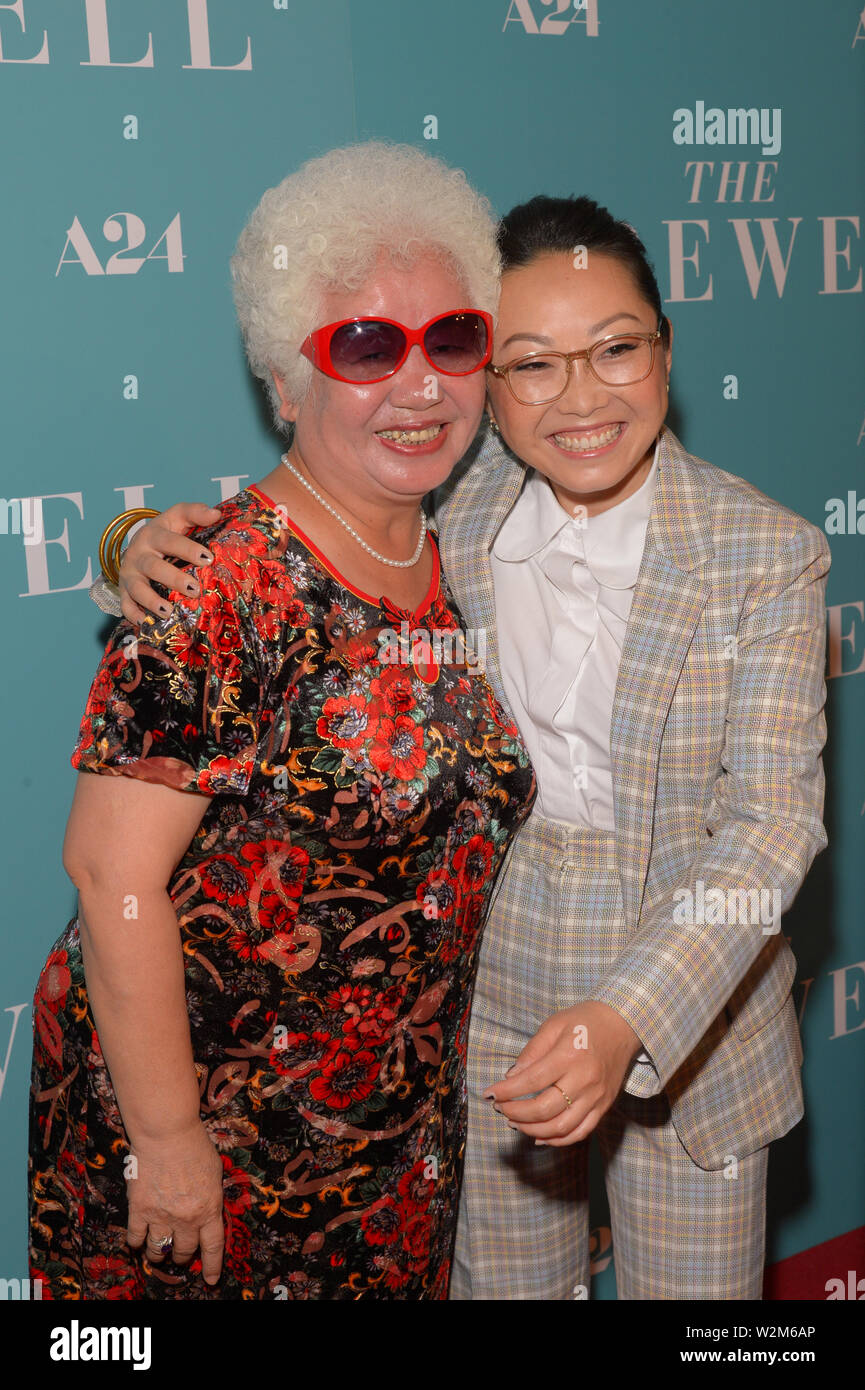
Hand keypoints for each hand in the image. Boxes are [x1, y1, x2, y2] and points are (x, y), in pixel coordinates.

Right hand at [119, 502, 219, 623]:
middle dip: (173, 578)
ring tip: (169, 611)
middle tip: (195, 589)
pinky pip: (125, 605)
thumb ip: (195, 512)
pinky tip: (146, 624)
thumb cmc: (166, 533)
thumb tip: (216, 514)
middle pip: (153, 566)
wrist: (139, 545)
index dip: (187, 548)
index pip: (170, 540)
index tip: (208, 558)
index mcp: (154, 534)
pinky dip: (134, 615)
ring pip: (137, 588)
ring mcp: (130, 574)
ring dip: (151, 600)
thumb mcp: (178, 518)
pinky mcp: (124, 591)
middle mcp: (139, 554)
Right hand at [126, 1120, 225, 1285]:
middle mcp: (186, 1218)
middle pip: (184, 1251)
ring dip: (159, 1254)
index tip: (210, 1280)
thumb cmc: (194, 1145)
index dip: (212, 1267)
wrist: (166, 1132)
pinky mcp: (139, 1209)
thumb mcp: (214, 1172)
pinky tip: (138, 1240)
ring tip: (159, 1251)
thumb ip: (211, 1196)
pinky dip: (136, 1242)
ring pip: (159, 1250)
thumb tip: (208, 1211)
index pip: (213, 1247)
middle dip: (183, 1256)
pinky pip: (135, 1237)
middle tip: (181, 1254)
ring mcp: (161, 1216)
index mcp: (209, 1208)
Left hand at [484, 1001, 642, 1146]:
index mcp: (569, 1056)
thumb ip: (532, 1052)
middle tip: (500, 1108)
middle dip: (516, 1113)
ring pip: (561, 1127)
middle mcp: (585, 1080)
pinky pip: (580, 1132)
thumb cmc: (585, 1021)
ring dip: (533, 1130)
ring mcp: (597, 1097)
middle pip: (544, 1109)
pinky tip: (539, 1136)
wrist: (624, 1025)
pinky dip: (558, 1140)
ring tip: (515, 1123)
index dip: (507, 1091)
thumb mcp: (554, 1025)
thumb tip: (511, 1077)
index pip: (532, 1081)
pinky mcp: (604, 1107)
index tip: (489, 1093)